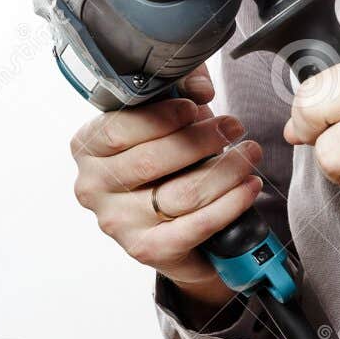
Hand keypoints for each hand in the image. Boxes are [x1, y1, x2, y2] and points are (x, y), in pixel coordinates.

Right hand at [69, 65, 264, 308]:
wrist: (172, 226)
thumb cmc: (167, 160)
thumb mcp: (167, 118)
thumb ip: (180, 89)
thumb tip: (201, 88)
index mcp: (89, 148)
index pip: (119, 129)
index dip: (161, 116)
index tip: (195, 107)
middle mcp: (94, 187)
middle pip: (153, 161)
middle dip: (203, 140)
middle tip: (234, 127)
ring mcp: (118, 223)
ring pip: (182, 193)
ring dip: (226, 170)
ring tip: (250, 154)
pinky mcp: (148, 249)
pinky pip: (196, 225)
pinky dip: (230, 205)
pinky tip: (248, 188)